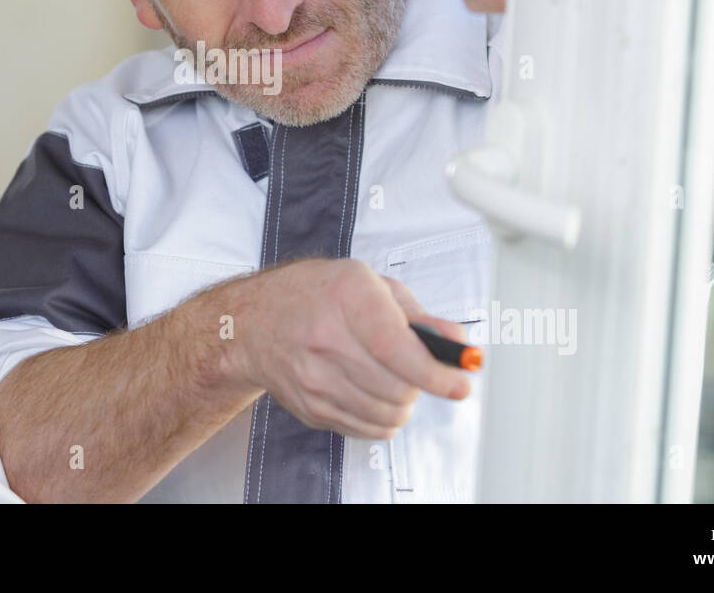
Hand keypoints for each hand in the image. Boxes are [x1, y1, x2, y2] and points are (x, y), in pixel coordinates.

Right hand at [231, 257, 473, 439]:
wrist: (253, 322)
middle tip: (416, 367)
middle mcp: (325, 337)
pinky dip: (383, 418)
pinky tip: (373, 393)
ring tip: (392, 378)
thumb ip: (419, 316)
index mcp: (346, 295)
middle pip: (397, 386)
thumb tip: (457, 343)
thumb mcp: (371, 285)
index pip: (396, 347)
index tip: (459, 383)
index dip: (434, 372)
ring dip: (403, 402)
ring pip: (386, 413)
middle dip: (421, 384)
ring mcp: (313, 377)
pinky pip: (367, 429)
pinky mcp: (310, 407)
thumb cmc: (317, 296)